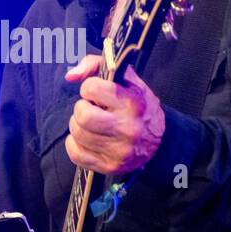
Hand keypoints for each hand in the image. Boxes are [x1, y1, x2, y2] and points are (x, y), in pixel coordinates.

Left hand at [63, 55, 164, 175]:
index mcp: (133, 103)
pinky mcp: (110, 166)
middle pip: (82, 116)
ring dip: (78, 126)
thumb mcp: (128, 80)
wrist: (161, 142)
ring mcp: (119, 150)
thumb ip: (97, 65)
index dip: (89, 88)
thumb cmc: (139, 106)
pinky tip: (87, 138)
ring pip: (77, 134)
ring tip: (91, 123)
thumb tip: (70, 76)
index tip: (97, 93)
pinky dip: (75, 144)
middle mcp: (128, 128)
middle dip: (81, 109)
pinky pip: (75, 154)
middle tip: (91, 109)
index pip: (91, 88)